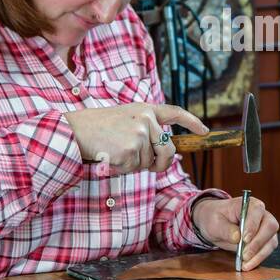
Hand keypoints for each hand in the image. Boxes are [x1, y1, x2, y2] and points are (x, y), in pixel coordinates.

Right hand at [63, 102, 206, 174]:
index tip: (203, 130)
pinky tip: (110, 156)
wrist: (75, 130)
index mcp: (146, 110)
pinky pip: (134, 169)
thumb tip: (166, 152)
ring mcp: (140, 136)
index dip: (191, 122)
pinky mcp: (130, 151)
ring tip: (115, 150)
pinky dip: (122, 168)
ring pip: (148, 163)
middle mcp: (147, 120)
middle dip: (162, 163)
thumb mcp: (126, 118)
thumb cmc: (99, 127)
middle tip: (148, 164)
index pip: (175, 113)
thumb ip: (147, 129)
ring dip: (134, 164)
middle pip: (168, 151)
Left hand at [192, 195, 279, 271]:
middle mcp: (262, 214)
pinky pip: (267, 250)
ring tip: (245, 264)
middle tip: (244, 255)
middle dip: (258, 243)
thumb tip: (237, 237)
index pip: (257, 211)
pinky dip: (259, 258)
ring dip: (259, 254)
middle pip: (270, 227)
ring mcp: (266, 228)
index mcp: (249, 204)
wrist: (216, 223)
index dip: (253, 225)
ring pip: (271, 241)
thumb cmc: (216, 218)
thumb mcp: (215, 222)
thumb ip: (226, 229)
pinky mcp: (265, 240)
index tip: (244, 239)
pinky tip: (248, 265)